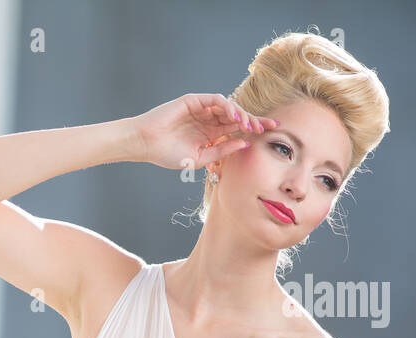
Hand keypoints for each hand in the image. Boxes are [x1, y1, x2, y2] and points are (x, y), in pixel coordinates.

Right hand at [129, 93, 277, 171]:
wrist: (145, 145)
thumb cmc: (167, 154)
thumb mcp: (199, 158)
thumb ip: (221, 150)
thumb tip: (245, 143)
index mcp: (209, 134)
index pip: (235, 130)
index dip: (252, 130)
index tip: (270, 133)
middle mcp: (207, 120)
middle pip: (236, 117)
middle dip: (254, 120)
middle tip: (269, 126)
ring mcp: (201, 109)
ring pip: (229, 107)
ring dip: (242, 114)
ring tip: (250, 125)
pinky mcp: (194, 101)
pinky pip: (216, 100)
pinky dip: (227, 106)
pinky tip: (234, 117)